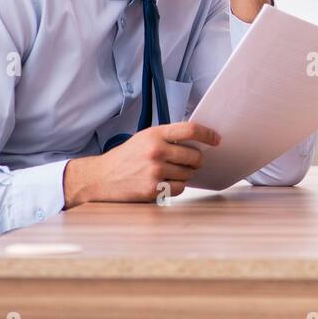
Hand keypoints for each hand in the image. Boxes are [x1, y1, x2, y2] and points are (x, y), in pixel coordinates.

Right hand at [62, 122, 220, 206]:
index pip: (190, 129)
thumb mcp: (144, 138)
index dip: (208, 134)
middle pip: (194, 156)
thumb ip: (168, 137)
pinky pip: (179, 189)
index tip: (216, 139)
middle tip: (189, 162)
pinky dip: (176, 187)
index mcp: (155, 134)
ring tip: (168, 172)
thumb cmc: (126, 157)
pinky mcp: (153, 189)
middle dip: (196, 161)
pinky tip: (163, 183)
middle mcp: (156, 151)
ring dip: (184, 175)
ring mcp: (155, 171)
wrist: (101, 177)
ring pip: (188, 174)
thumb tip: (198, 141)